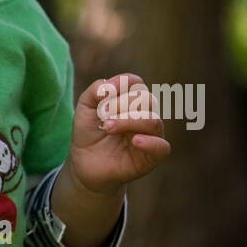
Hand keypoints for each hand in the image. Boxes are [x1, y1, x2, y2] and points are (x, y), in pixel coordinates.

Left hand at [69, 73, 170, 194]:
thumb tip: (109, 85)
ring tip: (108, 127)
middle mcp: (144, 115)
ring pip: (153, 121)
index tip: (104, 93)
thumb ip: (95, 90)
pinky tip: (135, 141)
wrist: (84, 163)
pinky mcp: (151, 157)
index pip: (136, 84)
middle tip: (103, 116)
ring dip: (129, 121)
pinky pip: (162, 147)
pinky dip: (151, 142)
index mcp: (131, 101)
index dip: (123, 84)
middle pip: (147, 99)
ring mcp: (149, 136)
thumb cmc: (89, 132)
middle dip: (122, 104)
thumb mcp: (85, 107)